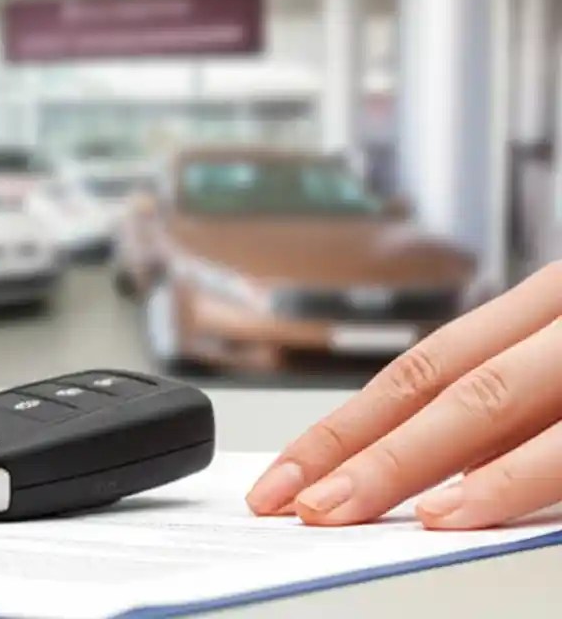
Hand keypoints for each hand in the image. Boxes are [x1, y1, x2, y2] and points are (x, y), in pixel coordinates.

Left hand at [247, 264, 561, 529]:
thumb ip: (517, 401)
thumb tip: (440, 472)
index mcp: (542, 308)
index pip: (421, 371)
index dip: (345, 426)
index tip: (284, 477)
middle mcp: (558, 318)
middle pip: (436, 386)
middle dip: (356, 450)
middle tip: (296, 503)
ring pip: (489, 399)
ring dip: (407, 460)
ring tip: (343, 508)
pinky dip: (506, 478)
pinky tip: (454, 510)